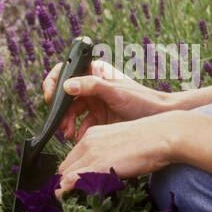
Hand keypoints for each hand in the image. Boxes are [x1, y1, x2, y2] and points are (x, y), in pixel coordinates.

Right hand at [43, 59, 172, 142]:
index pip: (67, 72)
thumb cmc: (143, 100)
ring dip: (67, 123)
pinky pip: (83, 126)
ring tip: (67, 133)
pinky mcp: (101, 119)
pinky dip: (78, 133)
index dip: (55, 82)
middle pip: (67, 96)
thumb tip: (67, 85)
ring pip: (73, 113)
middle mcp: (94, 87)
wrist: (160, 119)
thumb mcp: (116, 91)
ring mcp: (97, 103)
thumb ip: (92, 86)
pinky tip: (78, 139)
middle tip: (60, 123)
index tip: (51, 97)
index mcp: (96, 73)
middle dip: (61, 110)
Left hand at [53, 113, 181, 197]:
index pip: (73, 157)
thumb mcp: (123, 146)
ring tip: (69, 200)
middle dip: (66, 182)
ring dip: (65, 188)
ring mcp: (90, 153)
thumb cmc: (150, 142)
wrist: (160, 136)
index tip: (76, 184)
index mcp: (93, 135)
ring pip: (65, 174)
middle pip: (65, 166)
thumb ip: (110, 156)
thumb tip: (107, 171)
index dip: (72, 173)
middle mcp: (88, 141)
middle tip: (72, 195)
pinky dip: (64, 191)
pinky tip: (66, 198)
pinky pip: (70, 180)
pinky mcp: (96, 165)